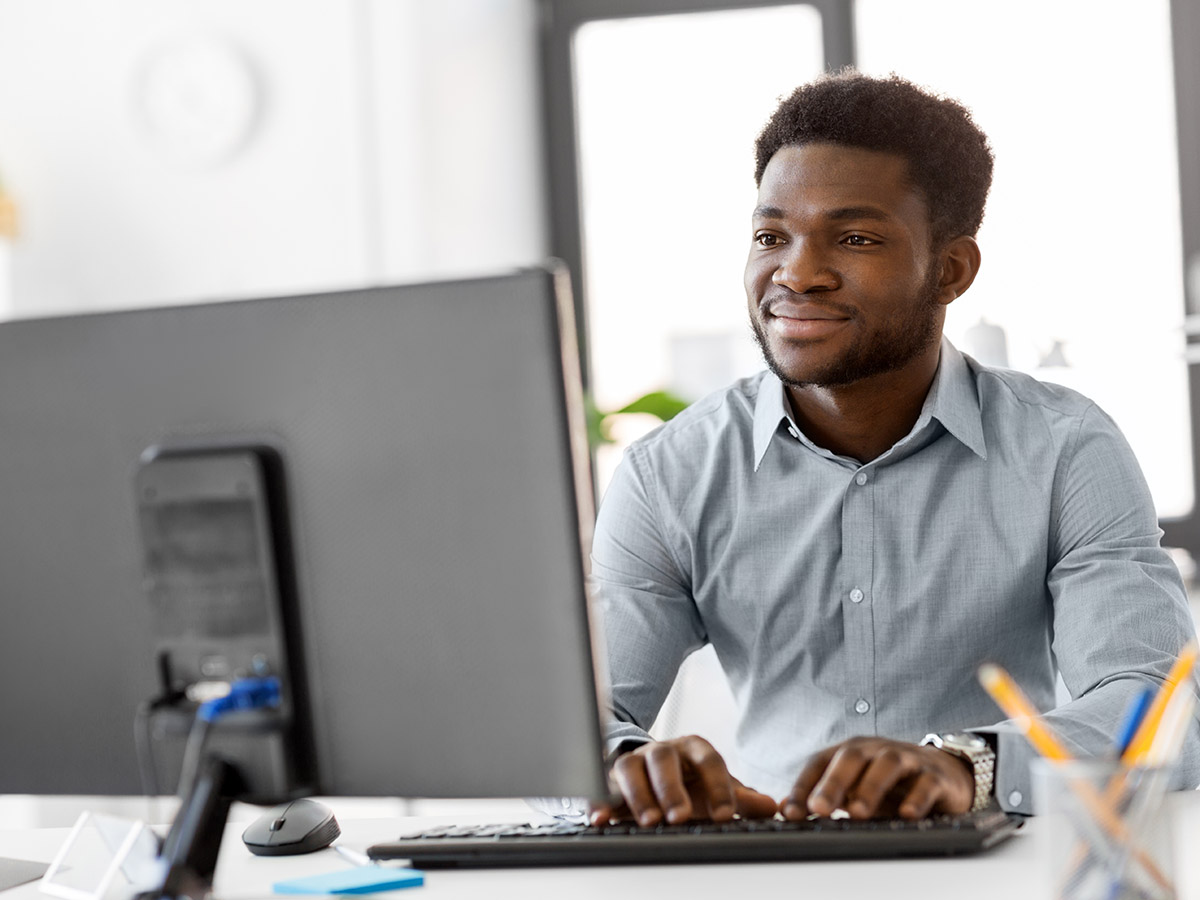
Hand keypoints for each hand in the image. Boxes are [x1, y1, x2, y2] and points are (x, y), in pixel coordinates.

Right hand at [589, 735, 778, 826]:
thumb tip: (772, 806)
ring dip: (638, 795)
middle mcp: (662, 750)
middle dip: (671, 789)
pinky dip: (599, 801)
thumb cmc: (689, 781)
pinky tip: (601, 818)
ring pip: (630, 768)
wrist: (652, 769)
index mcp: (693, 748)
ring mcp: (633, 761)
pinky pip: (601, 785)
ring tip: (649, 821)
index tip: (726, 815)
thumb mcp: (715, 787)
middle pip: (665, 760)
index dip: (718, 786)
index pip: (709, 760)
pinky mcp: (609, 777)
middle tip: (680, 817)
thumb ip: (741, 797)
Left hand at [782, 736, 973, 820]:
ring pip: (887, 764)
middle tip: (819, 809)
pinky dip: (916, 797)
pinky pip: (926, 783)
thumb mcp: (855, 789)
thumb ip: (823, 797)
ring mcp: (907, 760)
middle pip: (851, 757)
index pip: (819, 763)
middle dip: (832, 783)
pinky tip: (906, 814)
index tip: (790, 814)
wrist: (944, 773)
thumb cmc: (891, 784)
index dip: (803, 786)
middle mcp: (875, 750)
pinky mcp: (935, 776)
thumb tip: (785, 808)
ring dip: (870, 788)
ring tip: (857, 813)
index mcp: (851, 752)